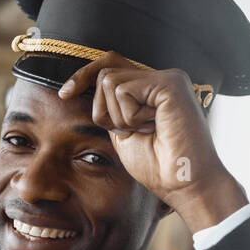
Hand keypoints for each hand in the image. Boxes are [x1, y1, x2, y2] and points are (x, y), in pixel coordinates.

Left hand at [59, 54, 247, 233]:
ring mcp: (168, 77)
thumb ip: (110, 108)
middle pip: (105, 74)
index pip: (110, 65)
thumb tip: (80, 88)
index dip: (84, 75)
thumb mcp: (122, 132)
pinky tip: (154, 128)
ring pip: (110, 81)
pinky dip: (129, 117)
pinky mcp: (170, 83)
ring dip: (119, 117)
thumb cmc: (159, 166)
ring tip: (147, 131)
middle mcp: (162, 78)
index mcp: (152, 88)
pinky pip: (123, 91)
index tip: (64, 94)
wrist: (184, 185)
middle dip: (105, 111)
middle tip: (134, 133)